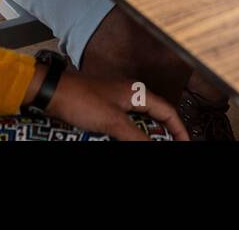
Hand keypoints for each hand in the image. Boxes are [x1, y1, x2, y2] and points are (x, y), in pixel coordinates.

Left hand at [45, 68, 188, 141]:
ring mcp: (117, 102)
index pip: (168, 111)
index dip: (179, 129)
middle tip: (167, 145)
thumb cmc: (81, 99)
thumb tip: (154, 146)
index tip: (185, 143)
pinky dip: (128, 136)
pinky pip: (124, 125)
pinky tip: (125, 142)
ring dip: (144, 135)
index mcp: (138, 92)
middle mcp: (131, 95)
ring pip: (139, 122)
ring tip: (149, 144)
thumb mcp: (113, 121)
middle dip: (162, 134)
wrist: (53, 93)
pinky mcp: (105, 109)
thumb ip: (136, 136)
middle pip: (155, 117)